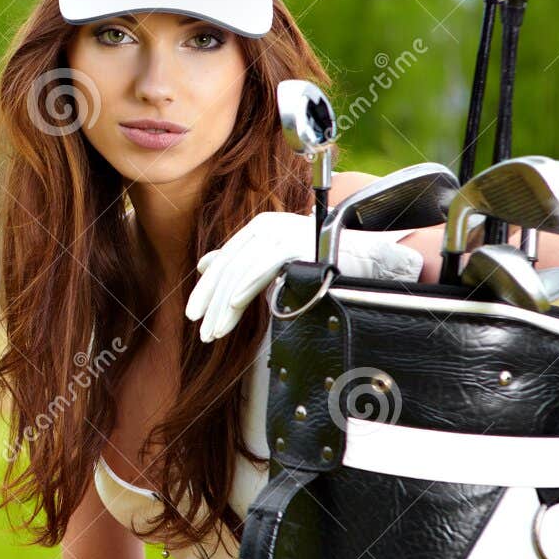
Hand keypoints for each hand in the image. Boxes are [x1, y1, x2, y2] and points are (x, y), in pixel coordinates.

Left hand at [187, 211, 426, 341]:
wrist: (365, 258)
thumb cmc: (321, 262)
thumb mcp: (274, 260)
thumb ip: (241, 261)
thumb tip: (205, 265)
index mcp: (258, 228)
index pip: (224, 260)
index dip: (206, 290)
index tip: (193, 316)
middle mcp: (266, 225)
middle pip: (228, 266)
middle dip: (211, 302)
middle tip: (202, 332)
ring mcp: (281, 231)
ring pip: (241, 271)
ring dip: (226, 306)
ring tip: (216, 332)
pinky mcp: (296, 242)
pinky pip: (264, 266)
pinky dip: (247, 287)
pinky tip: (234, 308)